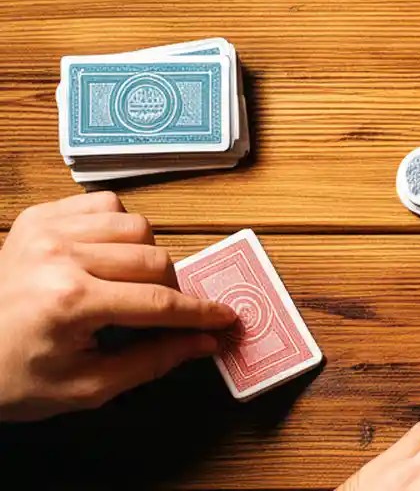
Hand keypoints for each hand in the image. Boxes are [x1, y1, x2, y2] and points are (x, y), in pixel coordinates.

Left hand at [0, 192, 236, 421]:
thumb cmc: (16, 377)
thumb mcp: (88, 386)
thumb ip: (154, 360)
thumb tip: (205, 341)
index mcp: (70, 302)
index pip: (158, 303)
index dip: (199, 312)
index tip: (226, 317)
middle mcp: (60, 257)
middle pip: (154, 260)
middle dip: (171, 290)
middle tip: (163, 315)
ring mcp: (46, 231)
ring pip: (137, 227)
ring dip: (146, 256)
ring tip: (129, 284)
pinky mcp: (37, 217)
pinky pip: (106, 204)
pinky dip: (119, 228)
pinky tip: (107, 256)